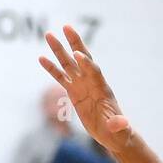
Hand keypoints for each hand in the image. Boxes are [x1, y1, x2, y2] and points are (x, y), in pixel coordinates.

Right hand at [40, 25, 132, 153]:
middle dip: (75, 43)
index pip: (94, 72)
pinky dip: (52, 68)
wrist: (112, 135)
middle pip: (82, 59)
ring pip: (69, 64)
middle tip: (67, 27)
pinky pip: (61, 77)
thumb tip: (121, 123)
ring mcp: (82, 86)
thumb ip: (119, 124)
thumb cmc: (118, 133)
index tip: (78, 55)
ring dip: (59, 50)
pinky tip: (41, 58)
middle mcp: (92, 83)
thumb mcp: (120, 130)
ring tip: (49, 35)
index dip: (87, 64)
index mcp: (103, 89)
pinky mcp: (74, 92)